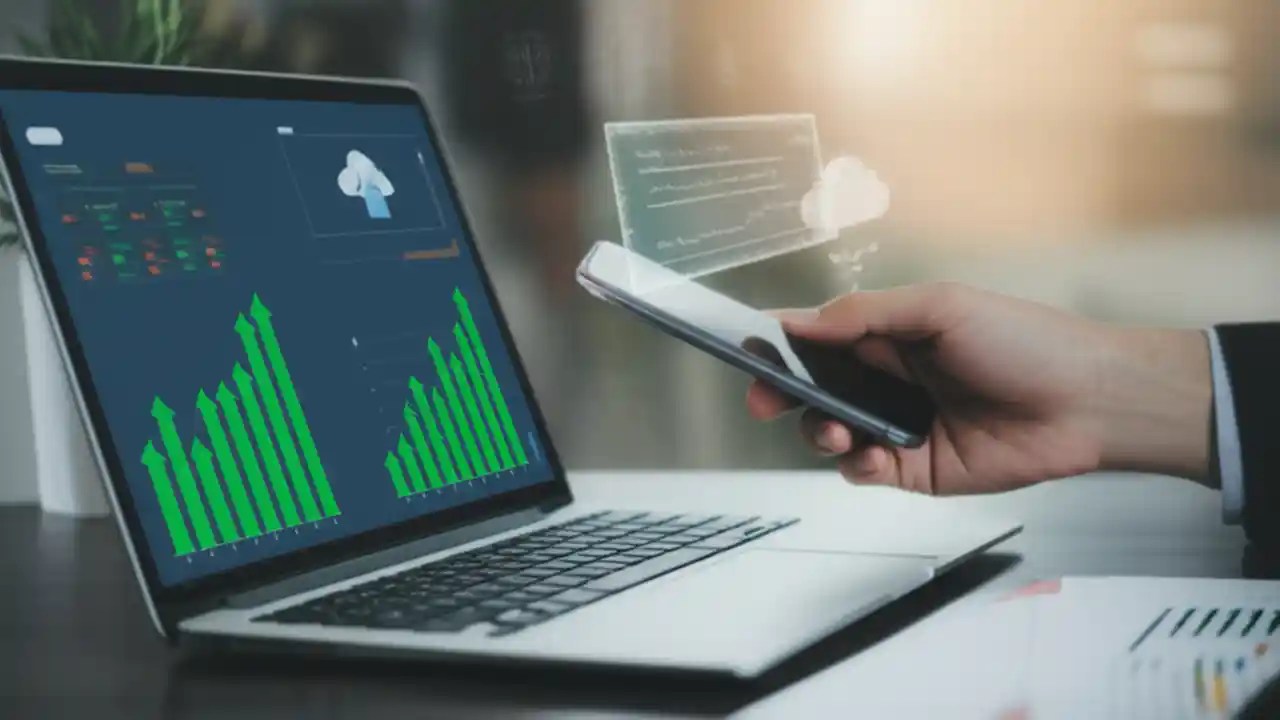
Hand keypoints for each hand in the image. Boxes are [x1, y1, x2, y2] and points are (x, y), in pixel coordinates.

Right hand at [746, 283, 1211, 494]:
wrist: (1088, 403)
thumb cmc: (1024, 340)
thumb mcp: (939, 308)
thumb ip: (865, 315)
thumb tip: (800, 322)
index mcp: (891, 334)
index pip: (821, 338)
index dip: (782, 345)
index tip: (748, 351)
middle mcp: (890, 379)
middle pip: (816, 390)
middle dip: (785, 395)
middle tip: (765, 401)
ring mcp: (901, 425)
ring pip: (833, 434)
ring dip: (822, 433)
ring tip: (838, 432)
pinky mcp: (917, 469)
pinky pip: (865, 470)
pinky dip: (858, 464)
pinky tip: (875, 454)